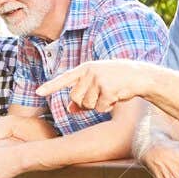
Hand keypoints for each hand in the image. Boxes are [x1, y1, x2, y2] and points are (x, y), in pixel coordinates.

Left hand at [36, 60, 161, 113]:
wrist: (140, 76)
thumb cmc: (118, 80)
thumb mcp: (99, 83)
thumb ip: (83, 93)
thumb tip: (69, 109)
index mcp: (85, 68)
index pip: (64, 78)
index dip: (51, 86)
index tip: (38, 93)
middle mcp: (89, 72)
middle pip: (75, 98)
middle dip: (85, 104)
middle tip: (100, 97)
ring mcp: (98, 80)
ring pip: (87, 105)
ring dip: (98, 106)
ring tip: (110, 94)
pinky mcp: (108, 89)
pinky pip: (100, 108)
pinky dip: (108, 107)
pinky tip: (116, 98)